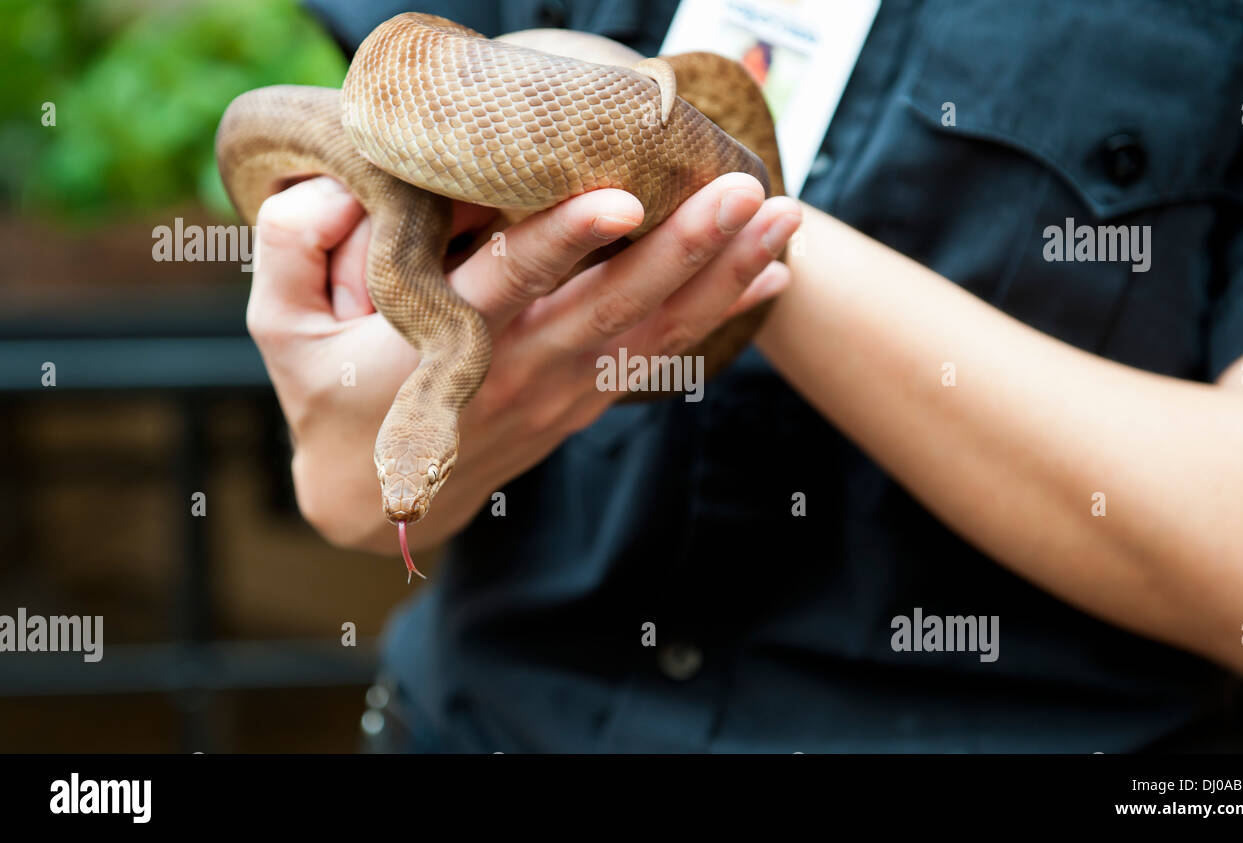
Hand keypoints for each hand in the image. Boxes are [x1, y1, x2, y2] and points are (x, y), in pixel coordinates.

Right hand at [247, 173, 801, 554]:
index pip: (510, 284)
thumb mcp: (278, 331)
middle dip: (685, 247)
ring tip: (783, 222)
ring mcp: (561, 390)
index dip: (565, 241)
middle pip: (611, 305)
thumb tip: (334, 193)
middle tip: (745, 192)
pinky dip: (716, 316)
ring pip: (652, 331)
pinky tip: (769, 276)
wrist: (374, 506)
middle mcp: (518, 368)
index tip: (623, 198)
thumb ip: (291, 249)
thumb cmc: (327, 403)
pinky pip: (659, 353)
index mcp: (446, 348)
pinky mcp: (583, 400)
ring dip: (722, 276)